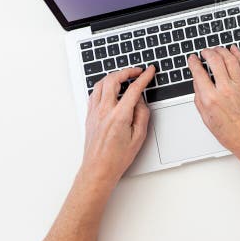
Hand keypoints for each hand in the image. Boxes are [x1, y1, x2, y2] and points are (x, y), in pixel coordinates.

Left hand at [79, 66, 154, 187]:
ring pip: (100, 83)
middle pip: (113, 80)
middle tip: (137, 71)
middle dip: (127, 71)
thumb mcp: (139, 137)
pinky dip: (103, 85)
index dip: (144, 77)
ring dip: (113, 76)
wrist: (98, 169)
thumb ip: (142, 114)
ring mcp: (94, 112)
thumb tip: (141, 101)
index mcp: (119, 116)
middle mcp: (104, 111)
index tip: (149, 71)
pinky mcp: (89, 115)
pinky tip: (109, 88)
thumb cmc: (117, 158)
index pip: (133, 89)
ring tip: (124, 77)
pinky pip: (94, 93)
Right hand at [188, 46, 239, 158]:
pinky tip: (234, 51)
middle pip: (215, 61)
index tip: (192, 59)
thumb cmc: (231, 133)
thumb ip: (199, 99)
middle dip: (208, 52)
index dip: (194, 63)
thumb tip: (197, 83)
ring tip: (218, 49)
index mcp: (211, 99)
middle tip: (205, 51)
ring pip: (231, 60)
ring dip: (222, 51)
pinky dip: (239, 55)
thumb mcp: (207, 119)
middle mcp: (226, 90)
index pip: (199, 73)